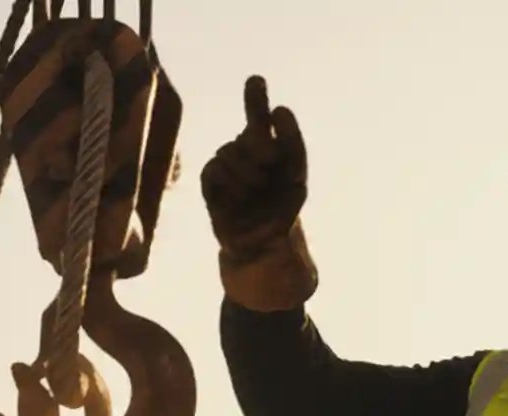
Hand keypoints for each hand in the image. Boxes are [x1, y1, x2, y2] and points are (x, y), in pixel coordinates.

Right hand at [200, 75, 307, 257]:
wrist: (262, 243)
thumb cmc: (282, 208)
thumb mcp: (296, 178)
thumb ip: (291, 144)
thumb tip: (279, 108)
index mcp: (268, 145)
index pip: (259, 116)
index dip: (255, 98)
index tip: (256, 81)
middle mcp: (245, 149)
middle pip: (252, 134)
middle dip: (263, 147)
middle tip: (272, 165)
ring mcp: (226, 162)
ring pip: (232, 151)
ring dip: (249, 172)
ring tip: (256, 190)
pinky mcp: (211, 179)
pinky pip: (217, 168)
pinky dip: (231, 181)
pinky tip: (239, 195)